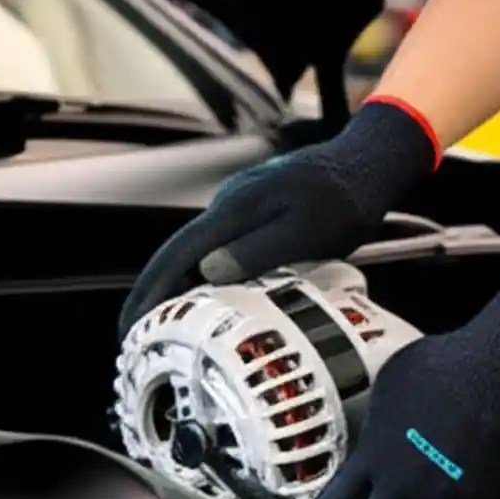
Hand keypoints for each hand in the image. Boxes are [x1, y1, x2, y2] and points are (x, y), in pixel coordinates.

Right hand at [118, 97, 439, 337]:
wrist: (369, 162)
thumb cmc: (347, 197)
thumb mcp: (308, 231)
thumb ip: (257, 250)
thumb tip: (207, 270)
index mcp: (235, 210)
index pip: (177, 255)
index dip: (149, 292)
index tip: (130, 326)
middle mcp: (228, 206)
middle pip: (176, 254)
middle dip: (151, 294)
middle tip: (134, 336)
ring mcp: (239, 206)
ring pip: (195, 252)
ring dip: (174, 288)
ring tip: (163, 329)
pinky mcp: (253, 213)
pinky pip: (216, 249)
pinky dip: (201, 278)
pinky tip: (205, 301)